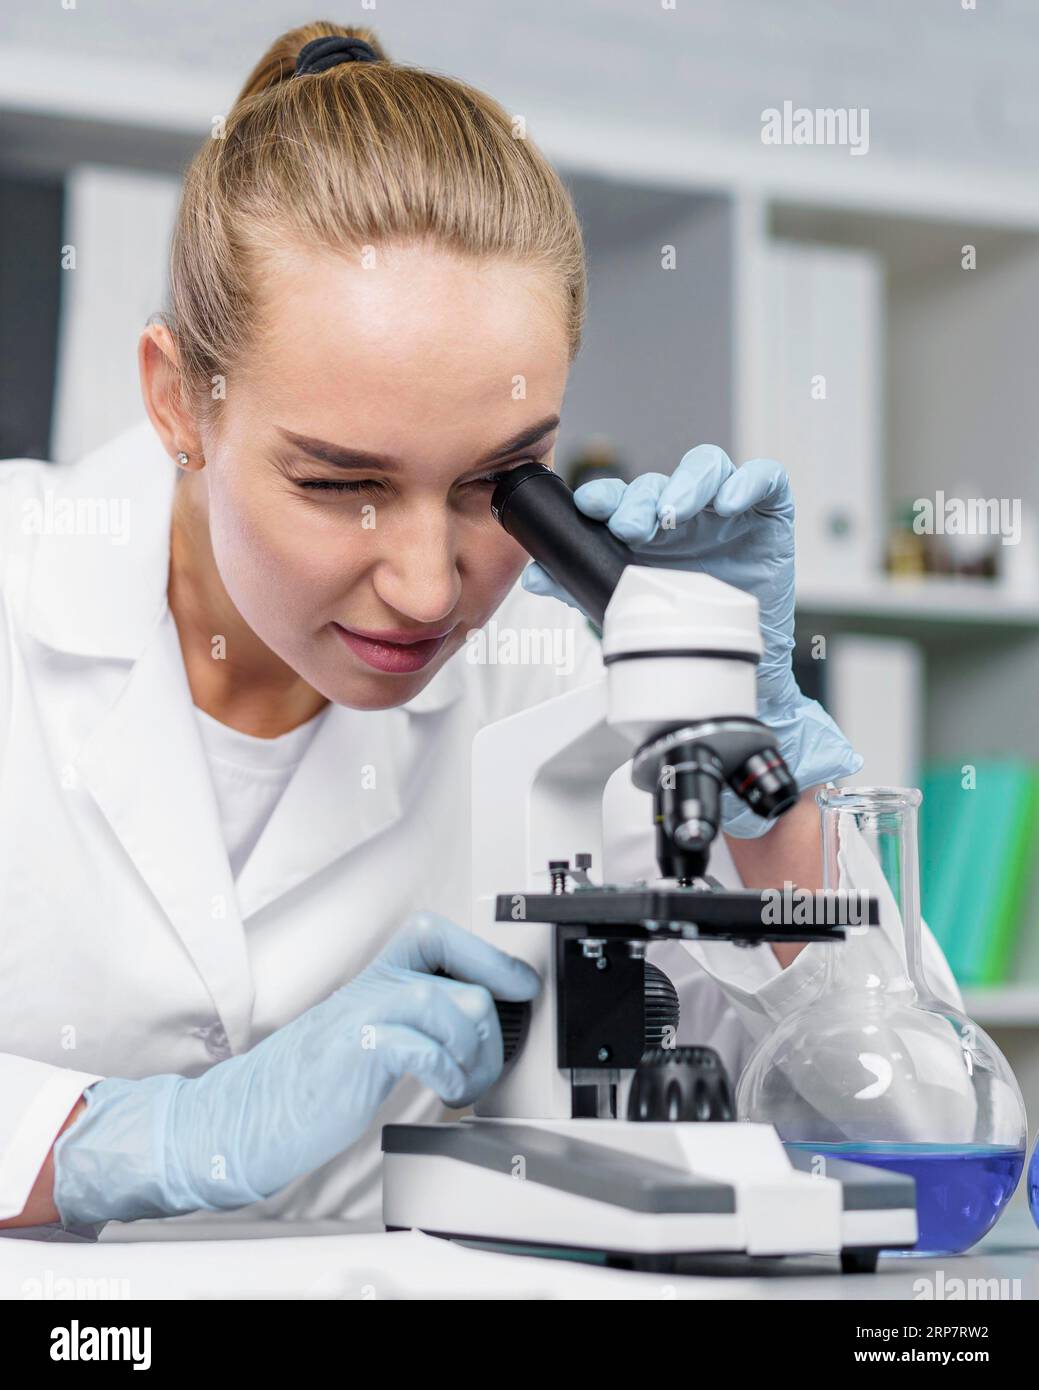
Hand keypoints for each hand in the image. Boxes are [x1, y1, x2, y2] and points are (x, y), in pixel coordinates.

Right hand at [53, 913, 539, 1223]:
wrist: (242, 1119)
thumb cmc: (306, 1086)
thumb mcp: (367, 1038)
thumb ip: (411, 1021)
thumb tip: (473, 1025)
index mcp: (375, 980)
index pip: (437, 935)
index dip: (489, 956)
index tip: (521, 985)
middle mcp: (372, 988)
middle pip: (463, 980)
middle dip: (491, 1032)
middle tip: (480, 1068)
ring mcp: (363, 1015)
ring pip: (453, 1007)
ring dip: (474, 1058)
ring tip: (460, 1088)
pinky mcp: (356, 1051)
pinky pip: (424, 1044)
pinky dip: (448, 1072)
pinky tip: (443, 1092)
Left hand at [523, 445, 860, 835]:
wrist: (737, 667)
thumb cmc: (685, 629)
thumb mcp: (629, 607)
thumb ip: (580, 586)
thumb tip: (535, 577)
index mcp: (647, 526)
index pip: (624, 495)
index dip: (607, 494)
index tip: (589, 506)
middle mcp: (684, 511)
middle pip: (659, 482)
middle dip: (641, 499)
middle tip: (629, 527)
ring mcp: (726, 509)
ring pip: (706, 468)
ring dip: (686, 485)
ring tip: (673, 514)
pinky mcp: (769, 513)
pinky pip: (764, 479)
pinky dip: (746, 483)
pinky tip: (729, 503)